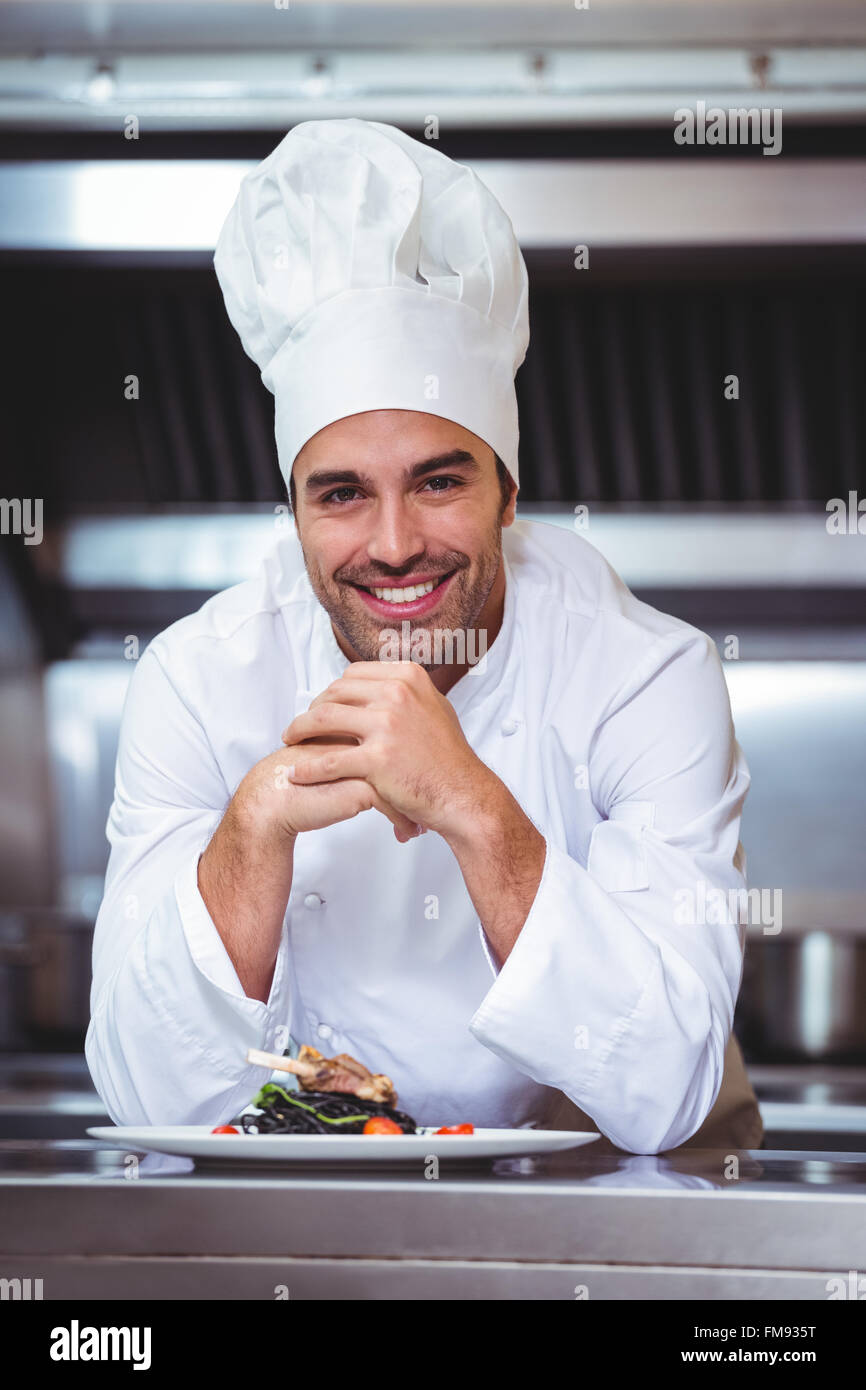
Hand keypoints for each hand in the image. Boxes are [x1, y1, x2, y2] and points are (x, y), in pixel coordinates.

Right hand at [235, 736, 422, 842]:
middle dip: (425, 785)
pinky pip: (396, 803)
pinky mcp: (363, 784)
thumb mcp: (336, 754)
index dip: (417, 762)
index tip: (425, 781)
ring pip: (409, 781)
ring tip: (420, 823)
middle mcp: (368, 735)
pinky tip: (406, 832)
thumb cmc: (302, 779)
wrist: (275, 798)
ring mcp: (368, 757)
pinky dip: (404, 820)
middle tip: (430, 807)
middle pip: (413, 757)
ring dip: (417, 806)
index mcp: (363, 721)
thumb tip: (391, 754)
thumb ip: (360, 747)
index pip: (405, 737)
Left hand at [279, 660, 492, 840]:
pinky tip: (296, 774)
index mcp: (408, 677)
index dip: (333, 691)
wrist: (464, 793)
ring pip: (323, 719)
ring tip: (291, 741)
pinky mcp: (378, 759)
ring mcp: (387, 725)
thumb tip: (383, 680)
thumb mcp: (435, 706)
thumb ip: (407, 691)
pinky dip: (308, 768)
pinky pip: (329, 761)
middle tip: (302, 725)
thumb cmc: (450, 757)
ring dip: (299, 729)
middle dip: (312, 709)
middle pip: (335, 693)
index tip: (323, 705)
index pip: (353, 674)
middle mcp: (397, 694)